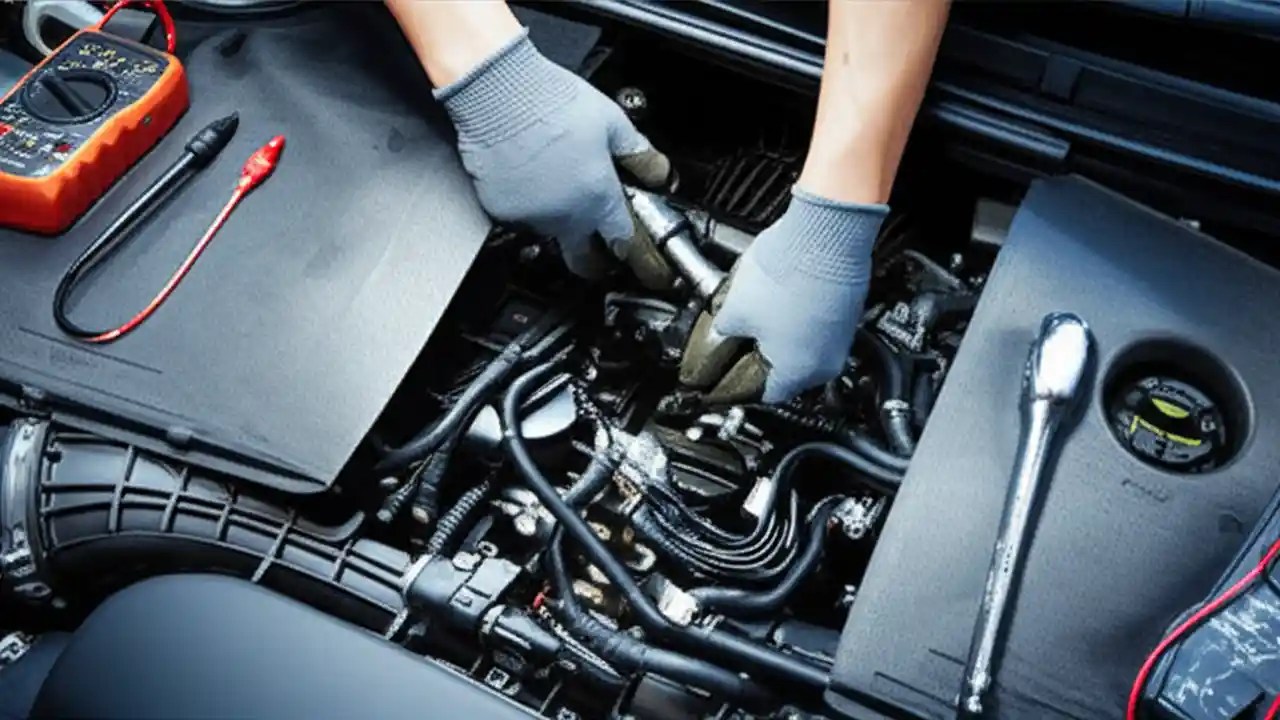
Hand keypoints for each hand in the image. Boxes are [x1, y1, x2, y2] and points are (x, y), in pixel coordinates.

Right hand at [435, 29, 669, 277]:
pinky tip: (531, 172)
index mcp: (598, 198)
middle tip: (600, 247)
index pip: (626, 245)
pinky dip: (529, 202)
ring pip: (551, 232)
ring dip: (560, 217)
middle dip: (596, 262)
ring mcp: (530, 217)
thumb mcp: (612, 122)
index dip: (640, 258)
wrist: (498, 91)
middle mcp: (565, 217)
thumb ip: (640, 154)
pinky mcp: (501, 210)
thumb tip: (659, 173)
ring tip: (557, 177)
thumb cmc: (551, 101)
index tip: (645, 266)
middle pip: (584, 261)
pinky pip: (521, 215)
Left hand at [680, 190, 887, 403]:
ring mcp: (839, 338)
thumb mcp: (735, 309)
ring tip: (755, 316)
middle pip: (781, 373)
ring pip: (799, 349)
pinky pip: (814, 328)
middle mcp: (825, 363)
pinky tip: (778, 301)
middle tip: (735, 345)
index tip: (721, 378)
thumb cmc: (789, 269)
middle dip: (756, 359)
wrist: (825, 231)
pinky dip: (794, 320)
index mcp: (797, 373)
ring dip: (776, 338)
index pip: (759, 395)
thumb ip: (722, 333)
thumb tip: (717, 336)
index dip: (733, 384)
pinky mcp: (845, 313)